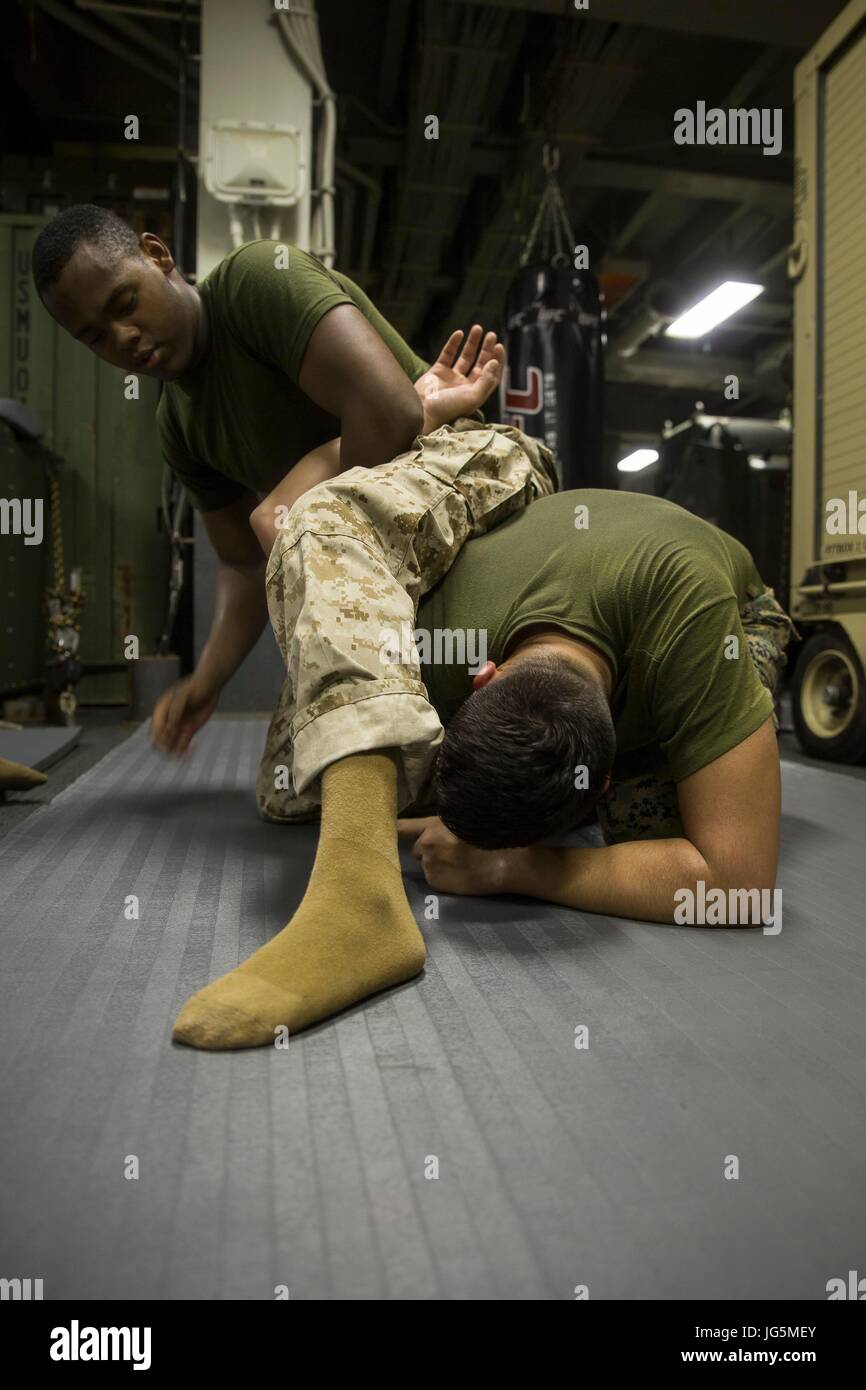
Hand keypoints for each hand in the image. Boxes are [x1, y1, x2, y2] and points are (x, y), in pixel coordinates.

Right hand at [151, 675, 218, 756]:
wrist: (208, 687)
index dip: (160, 736)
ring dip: (174, 751)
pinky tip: (187, 756)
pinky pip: (183, 744)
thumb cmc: (193, 688)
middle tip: (174, 750)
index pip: (155, 729)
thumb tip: (169, 727)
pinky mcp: (189, 730)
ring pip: (171, 743)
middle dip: (166, 746)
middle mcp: (168, 721)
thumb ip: (175, 712)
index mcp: (161, 711)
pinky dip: (184, 751)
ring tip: (181, 757)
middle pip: (161, 739)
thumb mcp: (183, 697)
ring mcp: (178, 726)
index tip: (169, 738)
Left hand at [397, 814, 512, 895]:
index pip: (403, 827)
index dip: (393, 829)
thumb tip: (431, 829)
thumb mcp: (462, 822)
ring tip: (457, 864)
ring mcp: (428, 864)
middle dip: (427, 850)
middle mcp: (426, 844)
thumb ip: (442, 825)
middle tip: (449, 852)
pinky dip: (441, 878)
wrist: (499, 863)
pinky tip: (457, 875)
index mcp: (432, 826)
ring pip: (426, 865)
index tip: (383, 830)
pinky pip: (433, 878)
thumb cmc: (485, 839)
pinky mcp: (434, 881)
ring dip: (435, 864)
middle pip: (417, 849)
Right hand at [414, 325, 504, 432]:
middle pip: (480, 364)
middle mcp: (465, 386)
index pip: (491, 375)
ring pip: (465, 357)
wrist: (422, 411)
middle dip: (486, 349)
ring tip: (478, 328)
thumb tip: (495, 362)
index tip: (499, 346)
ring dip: (472, 343)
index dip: (497, 360)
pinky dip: (453, 344)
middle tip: (491, 335)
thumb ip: (486, 380)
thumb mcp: (473, 397)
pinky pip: (447, 355)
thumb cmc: (448, 409)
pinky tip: (459, 333)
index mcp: (476, 394)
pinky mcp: (437, 372)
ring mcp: (451, 378)